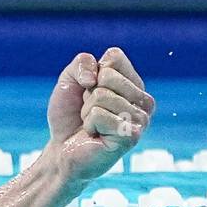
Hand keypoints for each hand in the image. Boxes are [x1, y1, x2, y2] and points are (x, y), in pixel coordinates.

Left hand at [43, 47, 154, 183]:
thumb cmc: (70, 115)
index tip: (88, 91)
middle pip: (108, 76)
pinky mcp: (132, 135)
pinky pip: (99, 114)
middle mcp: (143, 100)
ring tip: (92, 125)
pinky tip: (96, 135)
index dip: (92, 72)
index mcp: (133, 83)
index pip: (115, 57)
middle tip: (89, 112)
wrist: (62, 149)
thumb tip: (96, 77)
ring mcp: (141, 119)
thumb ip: (82, 63)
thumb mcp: (70, 80)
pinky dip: (89, 124)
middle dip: (88, 94)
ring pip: (102, 95)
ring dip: (87, 111)